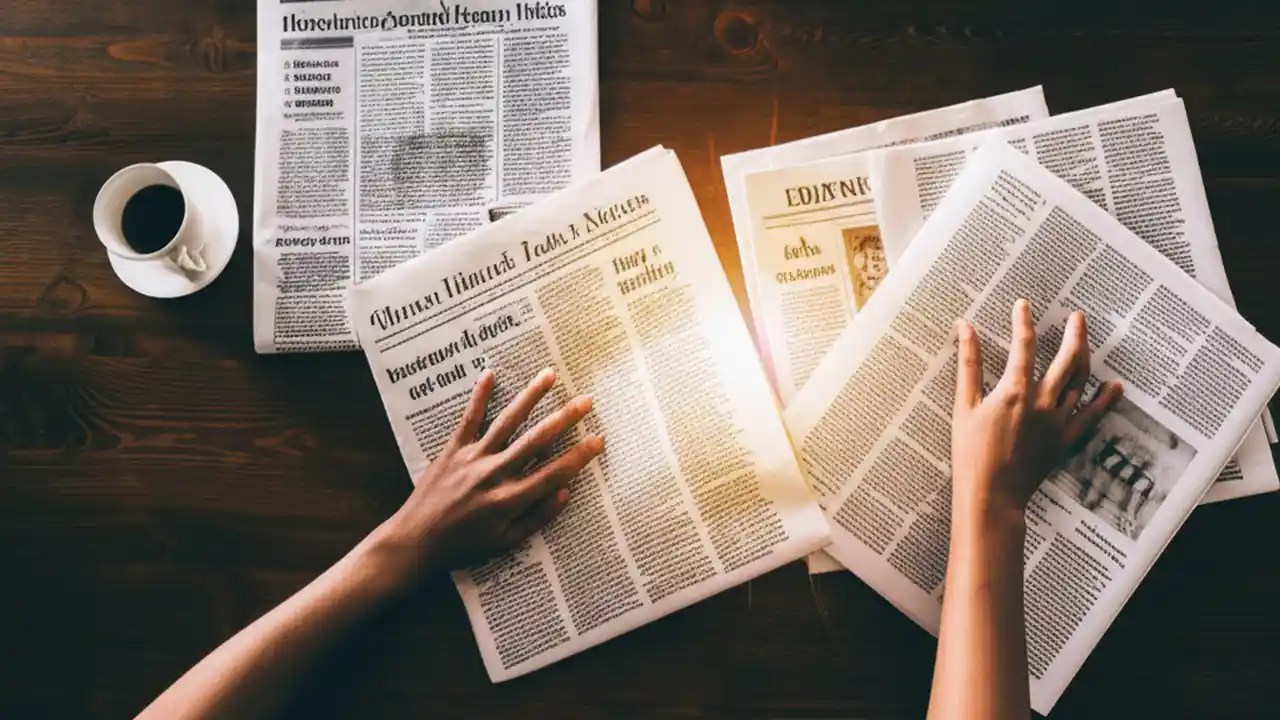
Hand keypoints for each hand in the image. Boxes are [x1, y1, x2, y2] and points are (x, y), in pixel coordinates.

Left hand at [371, 367, 602, 585]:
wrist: (415, 541)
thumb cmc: (463, 546)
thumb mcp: (505, 542)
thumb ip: (537, 516)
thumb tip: (566, 491)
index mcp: (509, 500)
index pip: (554, 473)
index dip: (580, 456)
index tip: (598, 439)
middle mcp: (494, 474)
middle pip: (537, 440)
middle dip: (564, 418)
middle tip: (586, 400)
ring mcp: (472, 458)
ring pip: (507, 422)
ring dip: (530, 397)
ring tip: (549, 375)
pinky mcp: (452, 450)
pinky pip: (469, 419)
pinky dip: (479, 396)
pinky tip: (490, 373)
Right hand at [950, 300, 1121, 526]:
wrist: (992, 494)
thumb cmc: (971, 452)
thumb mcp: (963, 405)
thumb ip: (968, 365)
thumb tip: (965, 329)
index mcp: (1014, 390)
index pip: (1023, 344)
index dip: (1023, 320)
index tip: (1023, 305)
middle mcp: (1042, 401)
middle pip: (1065, 358)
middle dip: (1073, 333)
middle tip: (1077, 316)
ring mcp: (1058, 421)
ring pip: (1081, 381)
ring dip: (1087, 356)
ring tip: (1087, 340)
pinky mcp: (1066, 440)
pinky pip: (1092, 416)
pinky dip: (1106, 399)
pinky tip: (1115, 385)